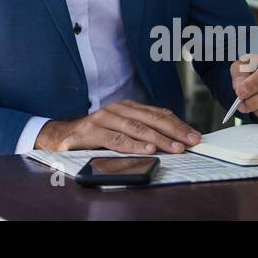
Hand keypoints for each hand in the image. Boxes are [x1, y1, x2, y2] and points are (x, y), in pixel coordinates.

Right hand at [35, 100, 202, 153]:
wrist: (62, 135)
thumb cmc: (96, 134)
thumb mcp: (121, 128)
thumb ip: (142, 129)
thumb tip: (173, 138)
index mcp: (127, 107)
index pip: (158, 114)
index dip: (177, 124)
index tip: (194, 135)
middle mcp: (117, 109)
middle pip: (151, 119)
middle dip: (174, 130)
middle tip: (190, 141)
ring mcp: (104, 119)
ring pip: (136, 128)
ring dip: (158, 139)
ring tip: (175, 147)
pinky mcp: (93, 132)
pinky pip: (116, 139)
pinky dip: (133, 145)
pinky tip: (147, 150)